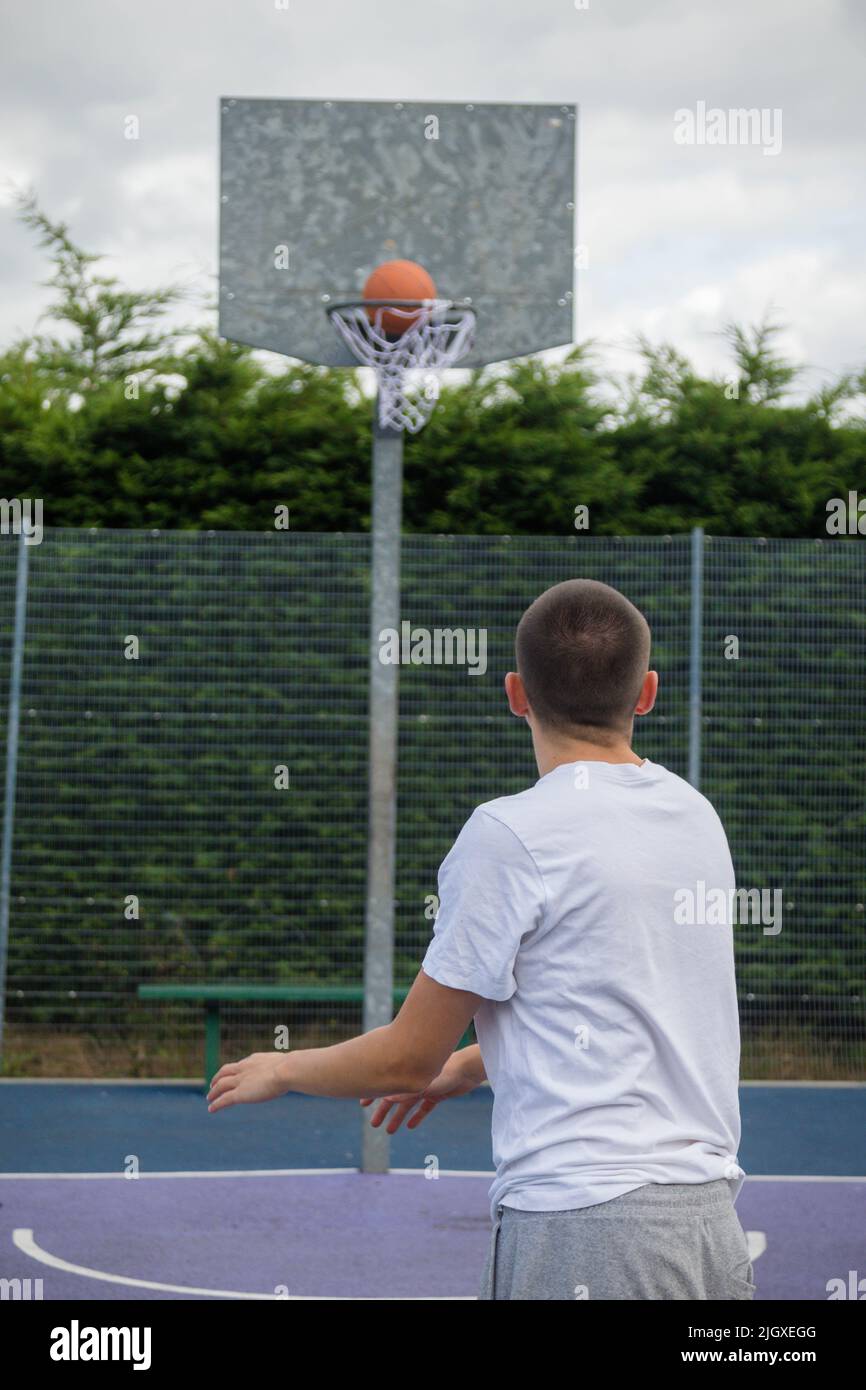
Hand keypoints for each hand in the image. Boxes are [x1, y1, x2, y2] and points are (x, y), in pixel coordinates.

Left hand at [207, 1052, 291, 1112]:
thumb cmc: (293, 1068)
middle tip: (213, 1084)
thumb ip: (290, 1068)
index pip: (240, 1064)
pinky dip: (216, 1104)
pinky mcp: (240, 1093)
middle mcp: (245, 1068)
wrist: (287, 1071)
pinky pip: (223, 1099)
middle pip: (225, 1072)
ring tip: (209, 1098)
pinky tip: (211, 1109)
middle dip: (218, 1078)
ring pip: (221, 1086)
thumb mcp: (290, 1065)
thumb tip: (303, 1068)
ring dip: (213, 1092)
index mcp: (256, 1060)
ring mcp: (241, 1080)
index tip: (231, 1074)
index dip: (234, 1070)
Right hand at [360, 1054, 477, 1133]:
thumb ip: (407, 1091)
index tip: (362, 1104)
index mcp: (409, 1075)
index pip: (386, 1086)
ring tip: (389, 1131)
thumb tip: (387, 1098)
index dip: (374, 1095)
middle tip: (374, 1125)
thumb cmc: (447, 1071)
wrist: (469, 1069)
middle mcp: (415, 1081)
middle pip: (395, 1098)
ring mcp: (426, 1088)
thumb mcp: (425, 1083)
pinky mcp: (438, 1095)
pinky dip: (417, 1117)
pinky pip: (424, 1108)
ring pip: (408, 1106)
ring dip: (398, 1118)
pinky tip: (410, 1127)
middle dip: (383, 1111)